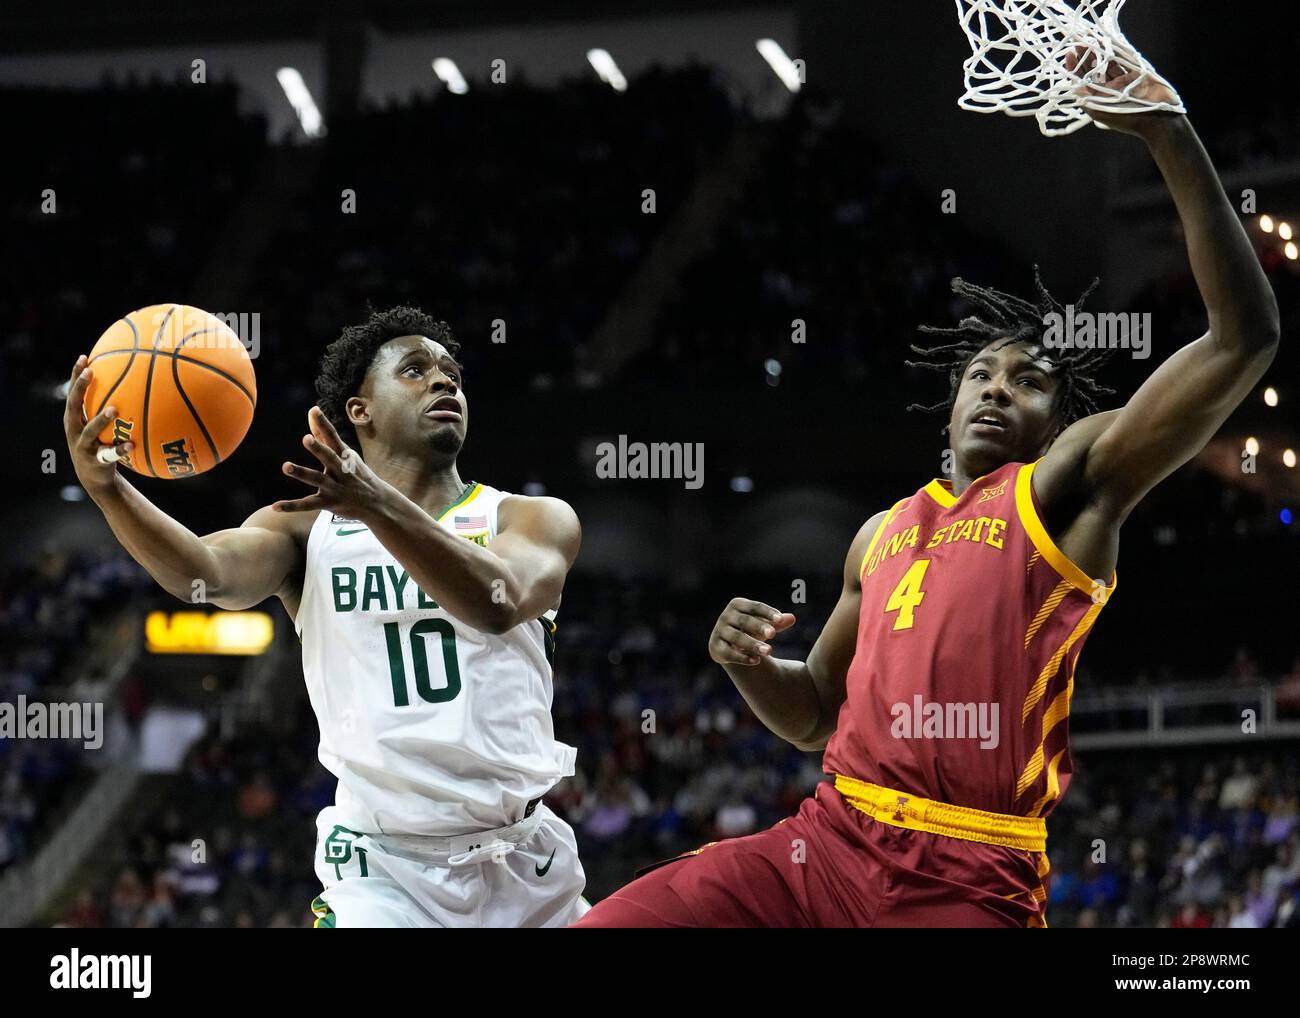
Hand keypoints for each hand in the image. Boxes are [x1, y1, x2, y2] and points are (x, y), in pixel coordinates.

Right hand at [63, 355, 132, 497]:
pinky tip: (132, 443)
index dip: (76, 376)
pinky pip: (109, 454)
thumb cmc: (99, 445)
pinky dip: (120, 449)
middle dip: (80, 388)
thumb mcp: (98, 426)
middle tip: (91, 372)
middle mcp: (74, 430)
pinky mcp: (95, 461)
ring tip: (114, 409)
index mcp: (75, 419)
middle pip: (74, 405)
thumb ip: (107, 408)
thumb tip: (132, 383)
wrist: (94, 478)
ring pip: (90, 430)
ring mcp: (83, 445)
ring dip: (101, 419)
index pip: (73, 393)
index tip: (84, 357)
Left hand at [273, 406, 390, 518]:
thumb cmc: (356, 473)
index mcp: (345, 456)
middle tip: (306, 439)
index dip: (323, 424)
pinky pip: (307, 504)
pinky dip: (291, 506)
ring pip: (317, 479)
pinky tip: (274, 506)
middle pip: (329, 458)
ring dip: (302, 473)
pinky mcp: (328, 503)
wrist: (377, 502)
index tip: (314, 410)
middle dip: (319, 449)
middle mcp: (341, 470)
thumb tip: (312, 411)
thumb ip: (325, 435)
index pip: (333, 437)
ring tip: (286, 466)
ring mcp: (335, 488)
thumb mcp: (345, 454)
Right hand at [708, 597, 795, 666]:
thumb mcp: (765, 625)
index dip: (767, 612)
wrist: (729, 645)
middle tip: (773, 634)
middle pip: (744, 621)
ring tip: (769, 650)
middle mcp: (725, 616)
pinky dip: (743, 657)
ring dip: (753, 644)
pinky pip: (729, 653)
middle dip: (759, 627)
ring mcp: (719, 632)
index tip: (780, 619)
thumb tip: (792, 618)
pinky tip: (757, 660)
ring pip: (737, 638)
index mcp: (737, 605)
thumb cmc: (751, 630)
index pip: (754, 607)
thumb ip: (777, 622)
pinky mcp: (715, 648)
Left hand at [1065, 47, 1180, 137]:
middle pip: (1095, 69)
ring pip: (1108, 62)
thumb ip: (1085, 97)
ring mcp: (1124, 80)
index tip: (1069, 54)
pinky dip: (1116, 50)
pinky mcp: (1137, 73)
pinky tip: (1107, 41)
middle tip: (1078, 41)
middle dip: (1086, 55)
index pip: (1083, 81)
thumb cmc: (1127, 119)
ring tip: (1089, 38)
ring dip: (1099, 50)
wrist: (1157, 119)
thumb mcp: (1099, 110)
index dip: (1075, 68)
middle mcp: (1110, 89)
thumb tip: (1072, 85)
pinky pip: (1124, 59)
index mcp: (1099, 99)